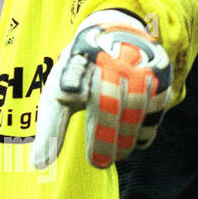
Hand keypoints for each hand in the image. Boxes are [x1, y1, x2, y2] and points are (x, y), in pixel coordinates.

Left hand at [31, 9, 172, 169]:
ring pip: (136, 104)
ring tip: (117, 157)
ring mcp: (136, 63)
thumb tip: (39, 165)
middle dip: (104, 135)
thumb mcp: (59, 95)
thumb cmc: (79, 76)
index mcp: (77, 61)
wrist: (113, 33)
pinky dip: (147, 127)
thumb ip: (51, 130)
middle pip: (107, 98)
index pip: (72, 74)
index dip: (71, 82)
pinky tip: (136, 142)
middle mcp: (108, 58)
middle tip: (98, 163)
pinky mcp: (159, 72)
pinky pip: (157, 104)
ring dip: (126, 136)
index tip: (69, 94)